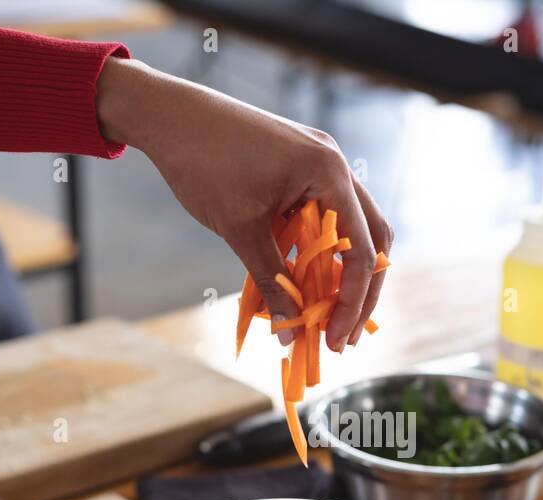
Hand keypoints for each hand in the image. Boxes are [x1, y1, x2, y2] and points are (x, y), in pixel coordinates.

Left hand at [96, 58, 391, 349]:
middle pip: (372, 237)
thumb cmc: (203, 165)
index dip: (353, 301)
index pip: (361, 249)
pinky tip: (311, 281)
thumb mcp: (241, 231)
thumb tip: (290, 331)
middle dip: (362, 291)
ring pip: (354, 226)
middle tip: (345, 336)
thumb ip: (272, 281)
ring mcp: (322, 162)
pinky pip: (328, 214)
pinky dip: (325, 250)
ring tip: (330, 315)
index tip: (338, 340)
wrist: (170, 115)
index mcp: (328, 173)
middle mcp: (336, 164)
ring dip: (346, 272)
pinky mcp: (303, 166)